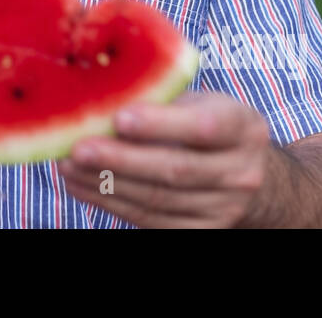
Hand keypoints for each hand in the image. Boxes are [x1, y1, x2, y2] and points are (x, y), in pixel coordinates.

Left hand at [55, 91, 278, 227]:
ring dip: (106, 184)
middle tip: (78, 148)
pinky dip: (110, 203)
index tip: (119, 116)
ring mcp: (224, 208)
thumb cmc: (212, 126)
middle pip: (175, 170)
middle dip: (121, 159)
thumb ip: (166, 98)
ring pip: (157, 200)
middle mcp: (241, 172)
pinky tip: (81, 185)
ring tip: (68, 166)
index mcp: (244, 128)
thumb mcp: (204, 102)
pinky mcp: (202, 232)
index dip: (160, 124)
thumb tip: (101, 88)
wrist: (253, 179)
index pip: (204, 127)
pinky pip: (150, 220)